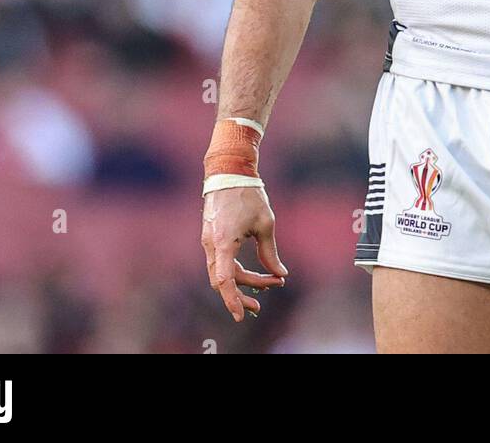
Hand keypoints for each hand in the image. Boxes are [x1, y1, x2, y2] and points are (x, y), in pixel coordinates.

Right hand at [201, 186, 288, 320]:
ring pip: (222, 273)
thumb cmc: (248, 196)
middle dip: (241, 295)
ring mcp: (209, 242)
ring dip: (242, 282)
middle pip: (223, 281)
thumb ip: (270, 252)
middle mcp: (211, 245)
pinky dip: (236, 270)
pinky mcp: (211, 238)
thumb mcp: (266, 223)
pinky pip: (221, 262)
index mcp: (224, 243)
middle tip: (261, 305)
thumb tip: (280, 273)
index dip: (232, 300)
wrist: (228, 173)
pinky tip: (254, 272)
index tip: (240, 315)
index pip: (225, 280)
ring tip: (269, 283)